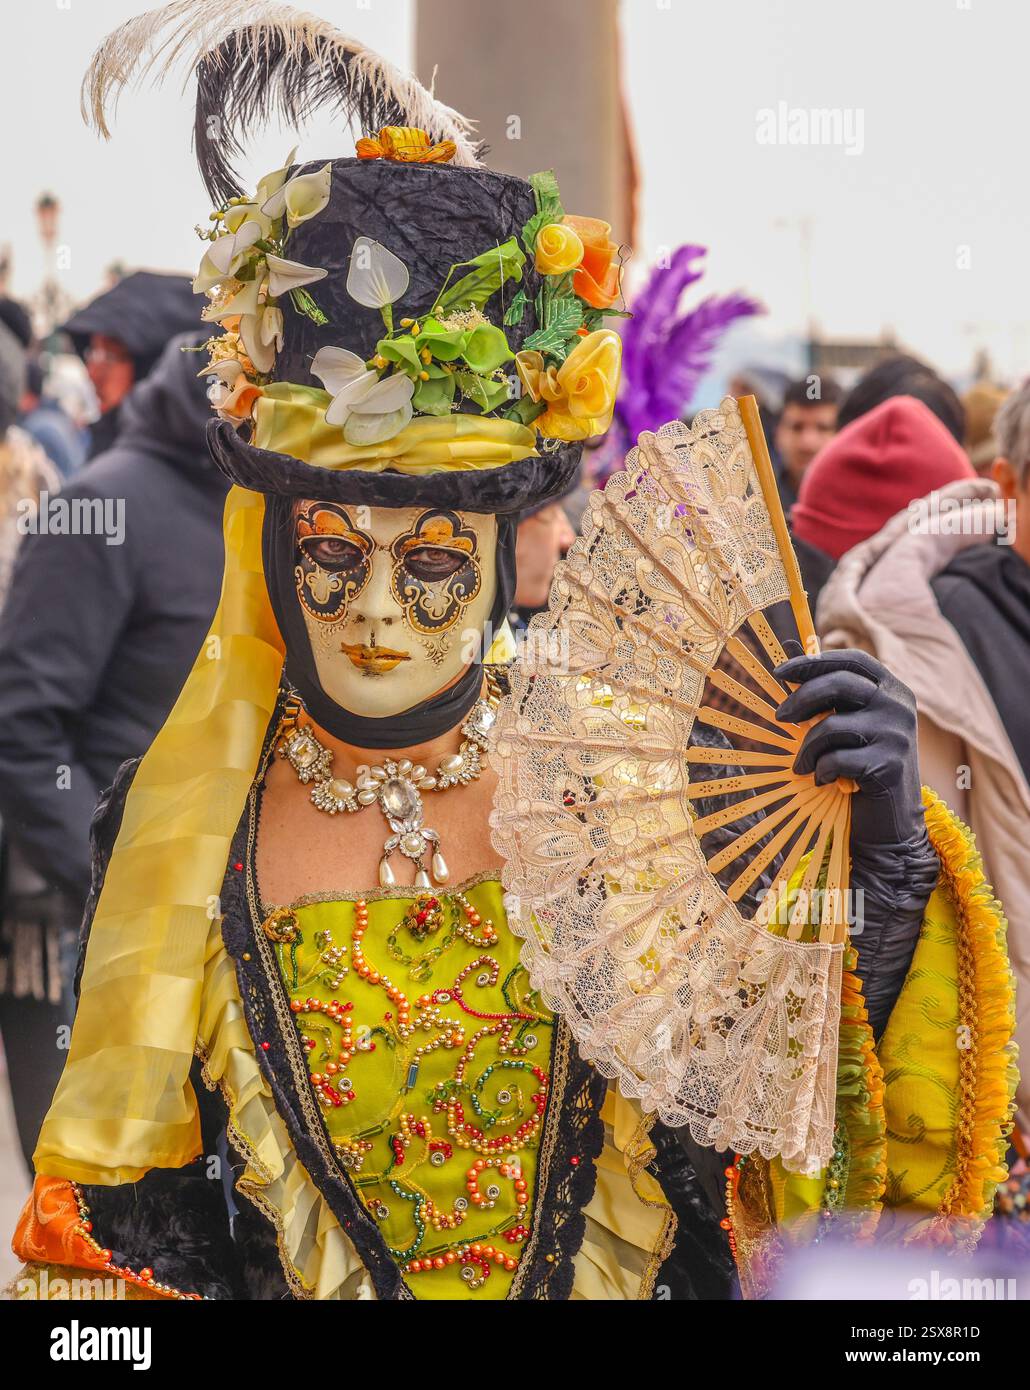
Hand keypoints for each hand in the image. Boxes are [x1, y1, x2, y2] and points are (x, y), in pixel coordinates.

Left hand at [773, 649, 923, 852]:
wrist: (892, 822)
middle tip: (779, 717)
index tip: (780, 672)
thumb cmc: (863, 768)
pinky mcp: (890, 764)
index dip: (813, 662)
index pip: (852, 660)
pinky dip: (820, 771)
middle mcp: (900, 705)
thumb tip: (790, 648)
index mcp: (892, 689)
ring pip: (831, 725)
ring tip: (803, 765)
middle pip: (838, 684)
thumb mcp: (850, 725)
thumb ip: (828, 692)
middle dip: (800, 699)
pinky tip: (824, 781)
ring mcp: (898, 734)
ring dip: (807, 749)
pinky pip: (836, 759)